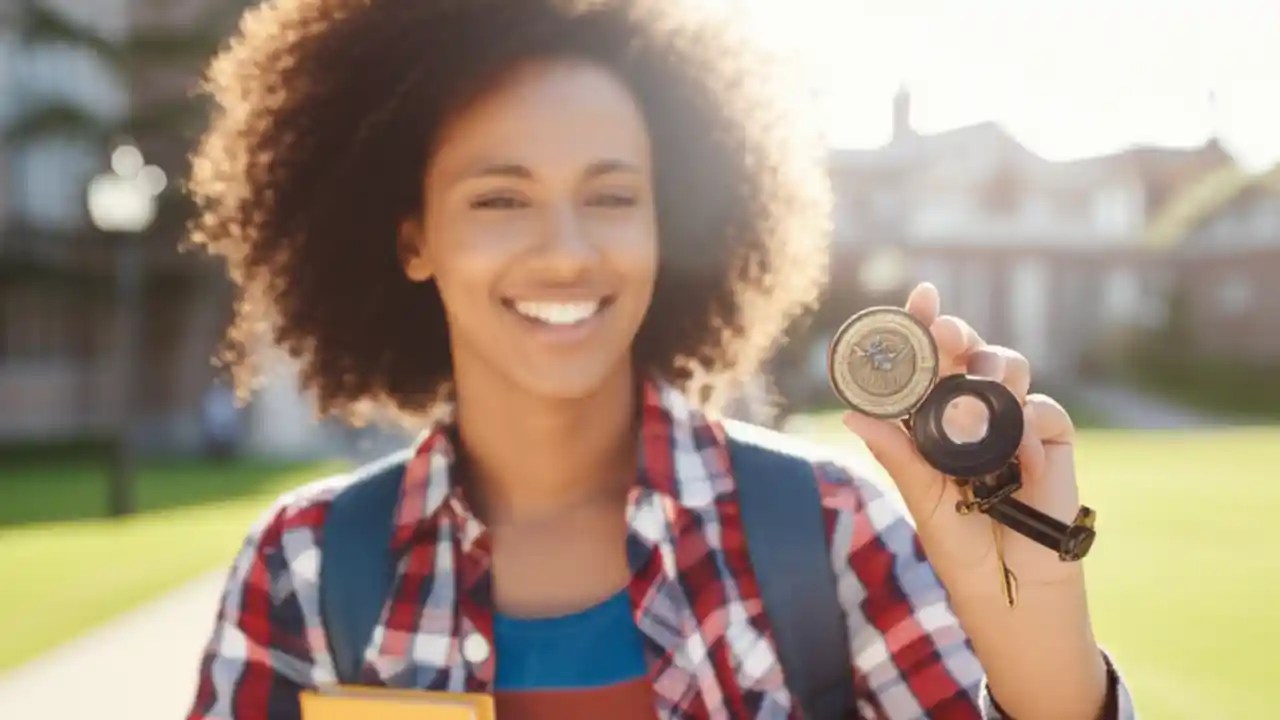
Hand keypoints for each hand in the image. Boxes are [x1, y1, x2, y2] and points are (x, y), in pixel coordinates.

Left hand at [841, 282, 1084, 596]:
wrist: (1008, 586)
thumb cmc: (961, 542)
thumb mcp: (923, 498)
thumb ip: (899, 455)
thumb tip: (854, 415)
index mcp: (935, 417)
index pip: (929, 361)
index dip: (924, 325)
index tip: (919, 296)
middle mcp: (974, 410)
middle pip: (969, 351)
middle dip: (957, 333)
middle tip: (944, 333)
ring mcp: (1015, 420)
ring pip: (1010, 366)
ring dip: (995, 367)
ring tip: (984, 387)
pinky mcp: (1051, 440)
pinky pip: (1044, 412)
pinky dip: (1029, 424)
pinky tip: (1018, 454)